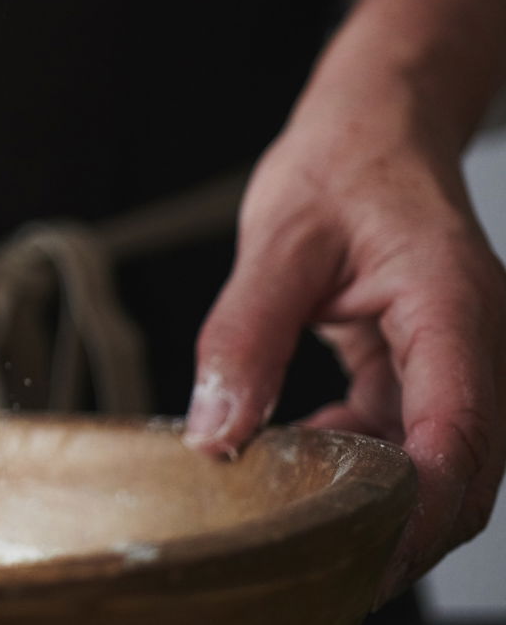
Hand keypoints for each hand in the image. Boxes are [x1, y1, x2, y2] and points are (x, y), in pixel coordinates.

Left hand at [185, 118, 505, 601]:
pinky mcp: (426, 363)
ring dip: (382, 495)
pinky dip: (361, 456)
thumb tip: (215, 429)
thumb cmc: (339, 164)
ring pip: (439, 457)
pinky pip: (407, 432)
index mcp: (450, 304)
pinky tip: (301, 454)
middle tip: (326, 559)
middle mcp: (471, 339)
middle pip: (465, 466)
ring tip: (300, 511)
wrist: (372, 126)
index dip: (419, 508)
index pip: (457, 431)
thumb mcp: (276, 242)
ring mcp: (454, 355)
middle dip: (407, 525)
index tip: (367, 551)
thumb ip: (245, 334)